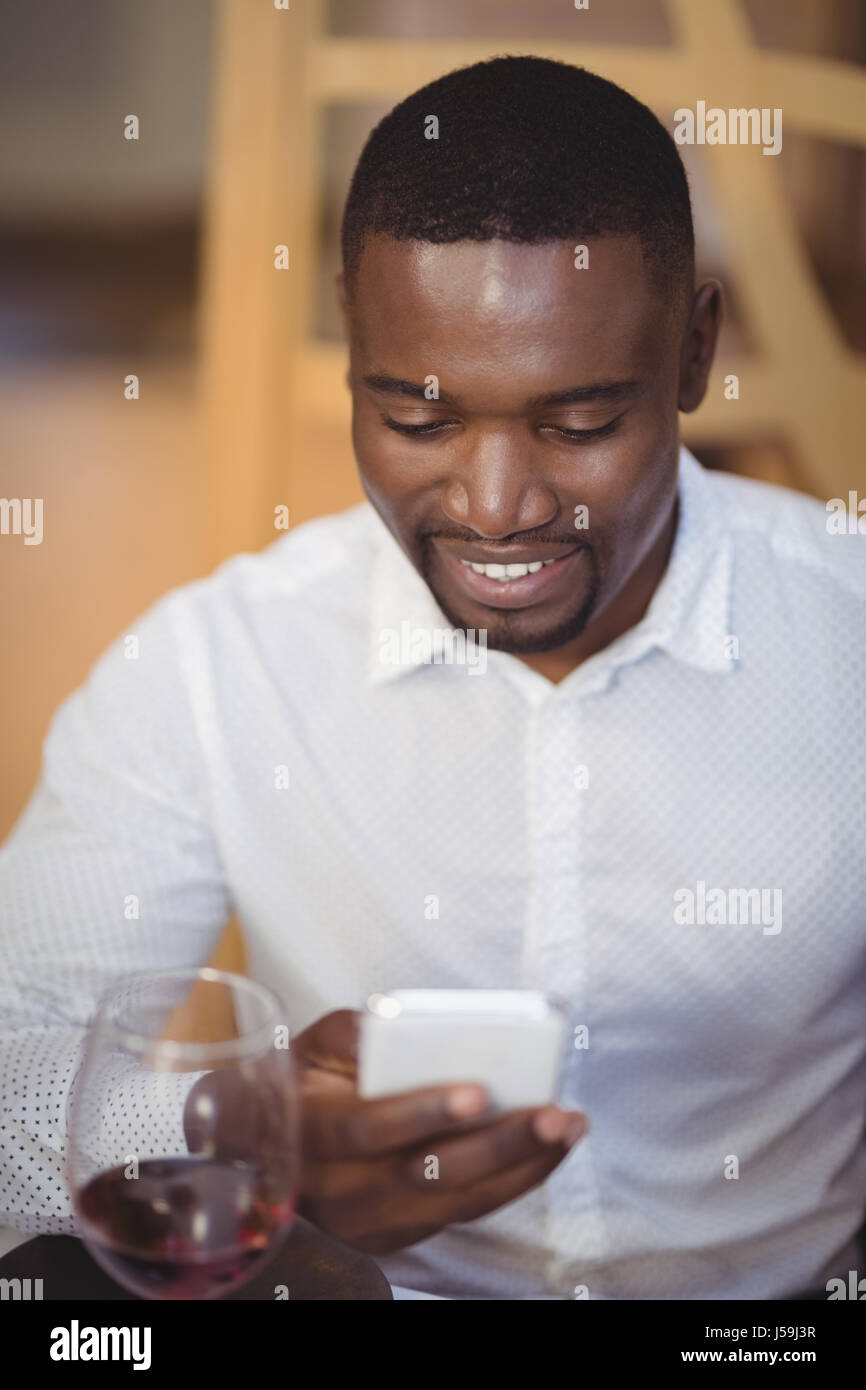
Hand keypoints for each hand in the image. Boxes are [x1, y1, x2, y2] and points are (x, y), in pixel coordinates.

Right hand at [293, 1009, 587, 1254]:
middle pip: (425, 1176)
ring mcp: (369, 1223)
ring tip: (568, 1126)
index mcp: (310, 1134)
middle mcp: (338, 1191)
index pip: (367, 1129)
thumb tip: (393, 1022)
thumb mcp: (308, 1047)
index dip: (422, 1112)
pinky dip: (512, 1182)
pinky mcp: (398, 1236)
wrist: (272, 1152)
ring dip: (521, 1166)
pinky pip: (463, 1213)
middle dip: (497, 1146)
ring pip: (455, 1202)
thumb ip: (349, 1032)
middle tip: (552, 1113)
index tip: (478, 1091)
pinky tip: (549, 1149)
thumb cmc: (302, 1085)